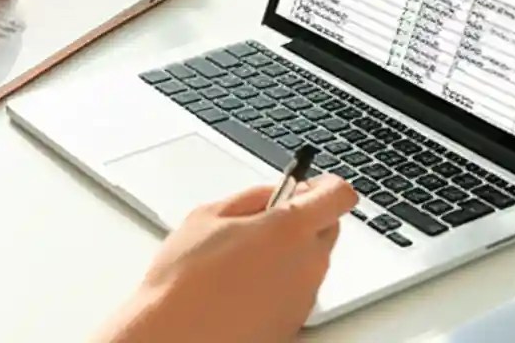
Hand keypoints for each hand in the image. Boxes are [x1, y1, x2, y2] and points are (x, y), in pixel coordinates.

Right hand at [96, 175, 357, 342]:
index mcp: (290, 228)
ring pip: (311, 262)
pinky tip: (245, 288)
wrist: (176, 336)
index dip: (323, 187)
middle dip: (304, 220)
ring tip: (244, 261)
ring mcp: (304, 298)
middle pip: (328, 228)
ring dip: (290, 255)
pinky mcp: (296, 324)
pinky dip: (280, 284)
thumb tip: (273, 193)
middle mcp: (308, 263)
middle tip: (266, 224)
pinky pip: (297, 292)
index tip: (307, 187)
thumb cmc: (184, 281)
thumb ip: (252, 197)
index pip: (338, 195)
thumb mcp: (209, 215)